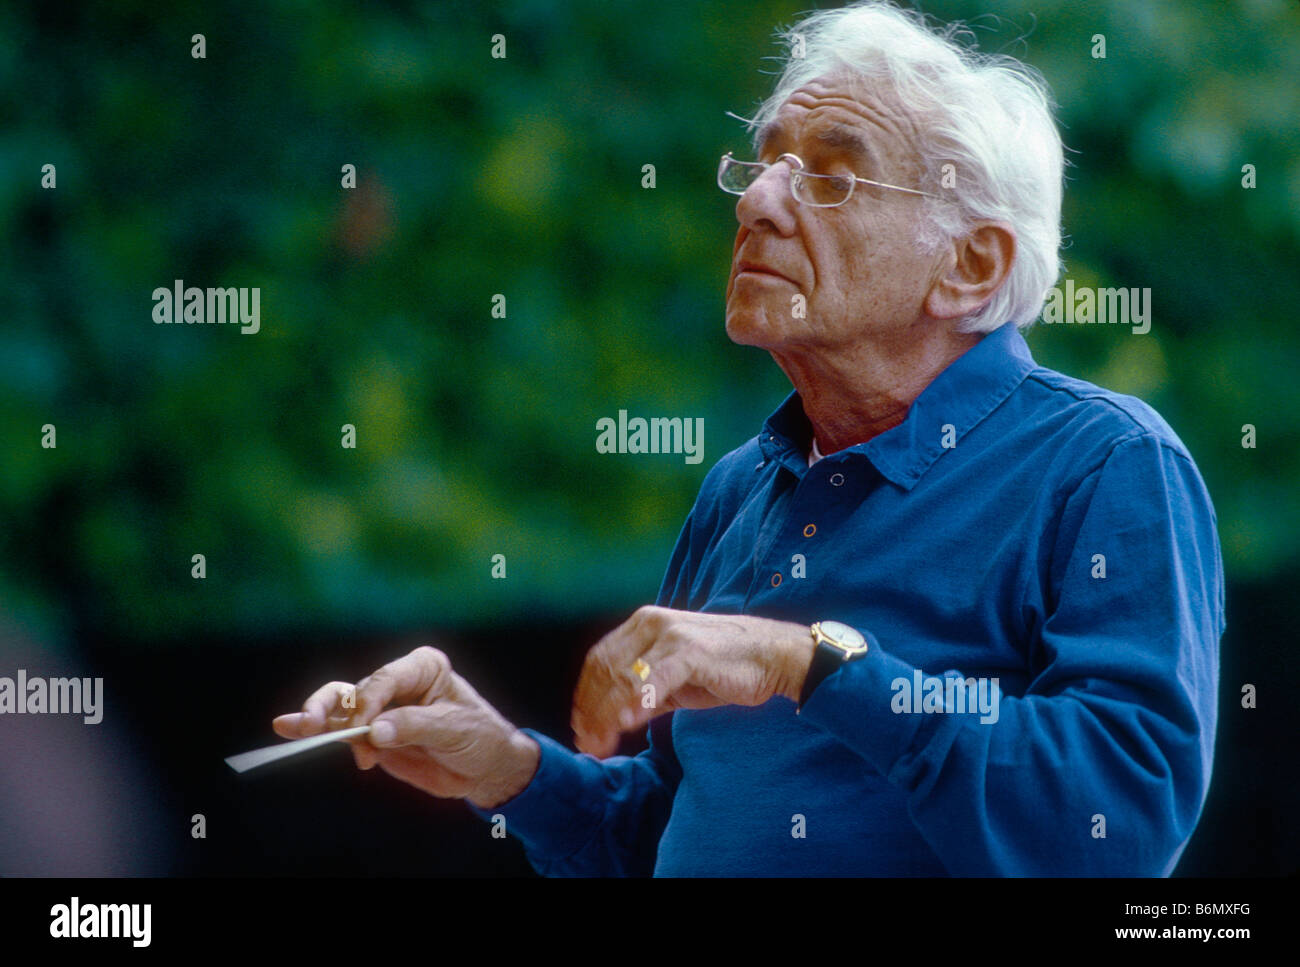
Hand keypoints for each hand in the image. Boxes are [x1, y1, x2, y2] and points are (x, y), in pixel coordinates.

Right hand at [272, 646, 539, 808]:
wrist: (487, 768)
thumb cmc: (480, 738)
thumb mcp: (454, 730)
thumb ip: (414, 727)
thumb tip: (374, 732)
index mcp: (423, 668)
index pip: (385, 679)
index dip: (367, 703)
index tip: (363, 730)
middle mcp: (398, 682)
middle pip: (356, 690)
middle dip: (332, 707)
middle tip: (312, 724)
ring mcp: (382, 708)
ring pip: (341, 708)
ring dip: (318, 719)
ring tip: (296, 729)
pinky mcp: (373, 734)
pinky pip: (342, 731)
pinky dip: (319, 732)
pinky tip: (290, 730)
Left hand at [570, 606, 813, 757]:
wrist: (772, 655)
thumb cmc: (724, 666)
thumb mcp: (674, 676)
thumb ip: (644, 690)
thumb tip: (612, 719)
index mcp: (643, 624)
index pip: (599, 659)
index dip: (584, 695)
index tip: (580, 726)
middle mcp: (651, 624)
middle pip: (604, 669)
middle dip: (590, 711)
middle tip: (588, 743)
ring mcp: (670, 636)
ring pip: (623, 678)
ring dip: (607, 715)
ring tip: (602, 742)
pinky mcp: (689, 652)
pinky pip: (652, 681)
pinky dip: (635, 704)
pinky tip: (626, 725)